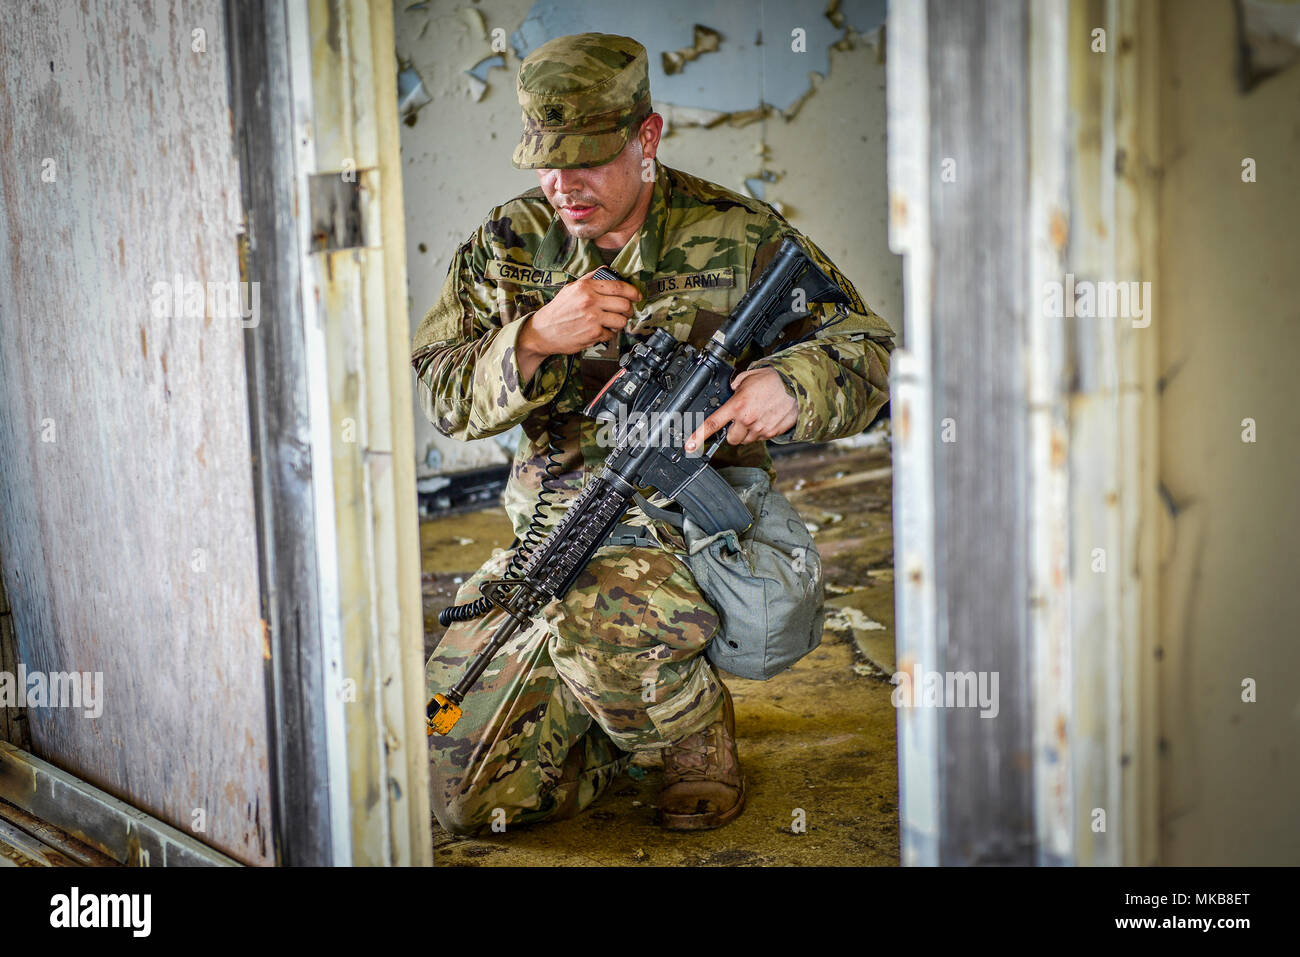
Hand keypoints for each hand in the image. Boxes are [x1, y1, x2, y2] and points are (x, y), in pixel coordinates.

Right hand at [516, 269, 640, 380]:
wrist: (543, 331)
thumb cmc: (558, 310)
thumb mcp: (571, 288)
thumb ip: (589, 278)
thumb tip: (606, 270)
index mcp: (586, 287)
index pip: (618, 286)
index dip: (632, 291)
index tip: (637, 296)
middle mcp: (590, 301)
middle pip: (624, 304)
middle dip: (629, 309)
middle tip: (627, 312)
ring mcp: (592, 318)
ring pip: (621, 320)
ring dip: (620, 323)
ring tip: (613, 322)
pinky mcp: (593, 334)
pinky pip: (611, 334)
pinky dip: (609, 334)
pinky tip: (601, 331)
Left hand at [685, 368, 797, 451]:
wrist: (798, 385)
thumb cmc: (774, 379)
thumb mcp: (748, 377)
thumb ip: (735, 387)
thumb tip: (731, 392)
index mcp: (737, 405)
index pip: (713, 424)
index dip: (698, 436)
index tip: (690, 445)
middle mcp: (747, 420)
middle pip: (731, 439)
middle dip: (732, 432)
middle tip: (739, 420)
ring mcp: (760, 429)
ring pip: (746, 440)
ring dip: (746, 432)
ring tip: (756, 416)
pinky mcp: (772, 433)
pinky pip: (760, 438)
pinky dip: (760, 431)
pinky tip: (766, 418)